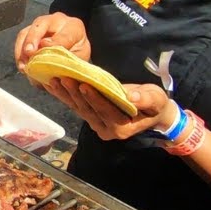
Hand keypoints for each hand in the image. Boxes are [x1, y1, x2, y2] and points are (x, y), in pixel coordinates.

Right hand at [14, 12, 91, 70]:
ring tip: (24, 66)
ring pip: (26, 32)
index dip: (55, 42)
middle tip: (29, 53)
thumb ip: (70, 59)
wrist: (72, 45)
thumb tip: (55, 68)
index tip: (46, 48)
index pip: (64, 34)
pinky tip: (22, 65)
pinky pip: (20, 39)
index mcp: (74, 27)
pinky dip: (19, 53)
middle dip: (33, 39)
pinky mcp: (29, 31)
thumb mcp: (80, 56)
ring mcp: (40, 25)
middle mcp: (56, 21)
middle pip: (41, 25)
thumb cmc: (76, 51)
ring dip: (22, 49)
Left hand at [42, 79, 176, 141]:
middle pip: (88, 110)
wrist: (152, 114)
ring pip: (79, 109)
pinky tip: (53, 86)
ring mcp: (97, 125)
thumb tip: (132, 97)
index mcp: (122, 128)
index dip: (94, 98)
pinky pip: (76, 107)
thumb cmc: (155, 106)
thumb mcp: (156, 100)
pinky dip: (64, 96)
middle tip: (63, 79)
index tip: (83, 85)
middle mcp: (106, 130)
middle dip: (75, 94)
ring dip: (65, 95)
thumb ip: (146, 99)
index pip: (105, 111)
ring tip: (54, 81)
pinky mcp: (91, 119)